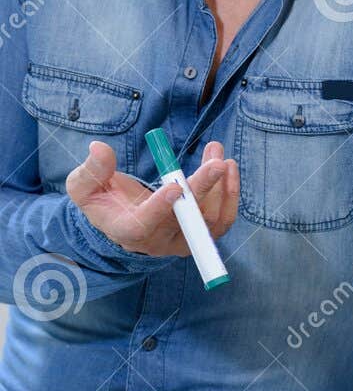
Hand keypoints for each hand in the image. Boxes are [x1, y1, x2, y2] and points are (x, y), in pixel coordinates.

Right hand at [65, 139, 238, 256]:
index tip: (175, 185)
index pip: (144, 225)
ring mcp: (184, 240)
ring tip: (216, 152)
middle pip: (187, 220)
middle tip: (215, 163)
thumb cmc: (103, 201)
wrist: (125, 220)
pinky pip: (223, 218)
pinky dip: (229, 192)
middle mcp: (160, 242)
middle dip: (203, 189)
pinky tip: (229, 167)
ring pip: (210, 218)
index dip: (160, 207)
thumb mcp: (85, 187)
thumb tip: (99, 148)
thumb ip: (91, 171)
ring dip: (220, 184)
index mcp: (127, 231)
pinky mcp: (203, 234)